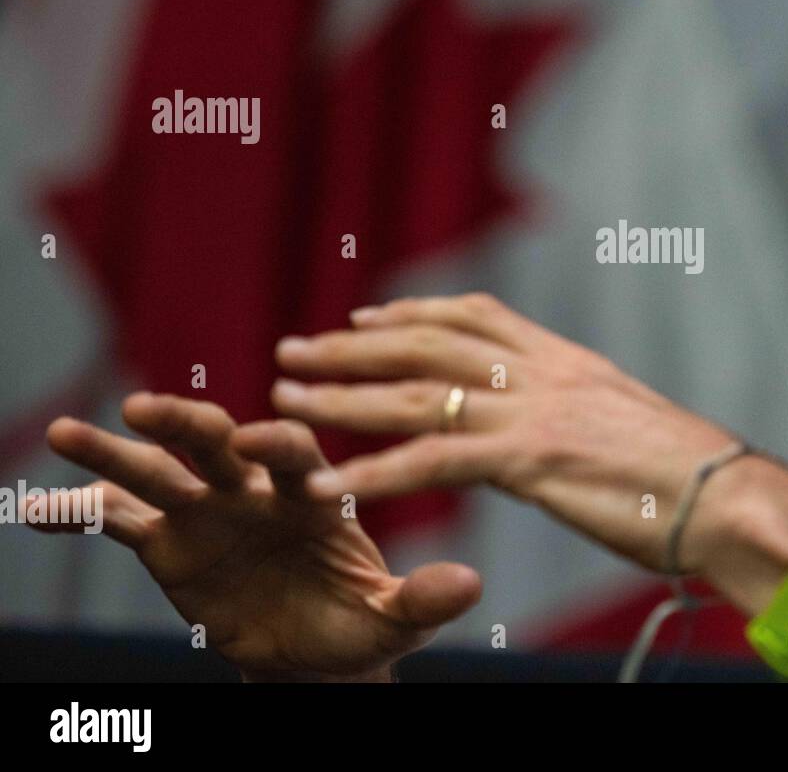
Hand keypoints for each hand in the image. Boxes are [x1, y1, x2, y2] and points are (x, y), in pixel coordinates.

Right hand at [31, 393, 480, 680]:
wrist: (316, 653)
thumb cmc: (359, 624)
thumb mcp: (393, 620)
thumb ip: (421, 600)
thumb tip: (470, 585)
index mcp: (314, 492)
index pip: (296, 454)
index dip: (280, 447)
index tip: (260, 444)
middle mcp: (256, 490)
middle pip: (217, 445)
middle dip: (187, 425)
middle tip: (151, 409)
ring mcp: (208, 513)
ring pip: (159, 472)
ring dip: (115, 453)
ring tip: (64, 434)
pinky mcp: (169, 543)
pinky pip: (118, 523)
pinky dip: (79, 514)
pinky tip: (34, 509)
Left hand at [270, 293, 787, 582]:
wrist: (730, 496)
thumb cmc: (692, 475)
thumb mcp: (627, 426)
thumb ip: (577, 416)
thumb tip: (556, 429)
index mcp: (568, 361)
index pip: (478, 318)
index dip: (414, 312)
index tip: (367, 313)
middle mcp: (545, 373)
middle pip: (431, 341)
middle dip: (356, 343)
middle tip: (296, 347)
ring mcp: (536, 411)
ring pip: (419, 391)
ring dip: (344, 394)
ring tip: (287, 395)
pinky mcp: (532, 459)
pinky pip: (434, 460)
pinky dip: (375, 471)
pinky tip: (330, 483)